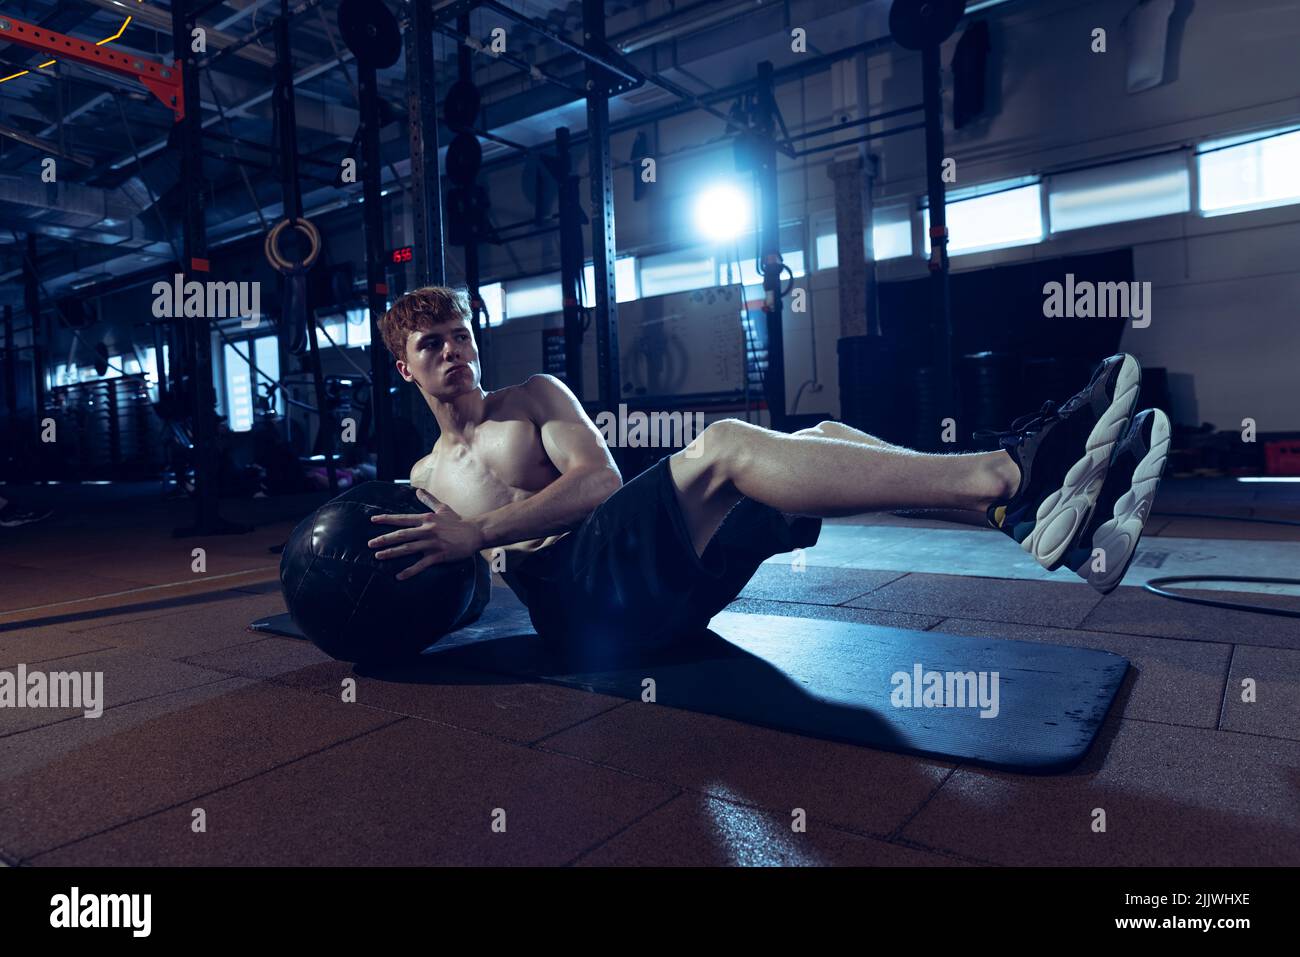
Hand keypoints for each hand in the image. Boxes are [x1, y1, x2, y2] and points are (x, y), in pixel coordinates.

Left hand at [367, 491, 484, 578]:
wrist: (475, 532)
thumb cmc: (459, 521)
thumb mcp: (443, 508)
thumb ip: (429, 500)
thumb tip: (418, 490)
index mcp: (426, 519)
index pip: (403, 519)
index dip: (387, 519)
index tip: (373, 520)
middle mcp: (427, 530)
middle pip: (402, 535)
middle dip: (384, 539)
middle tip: (370, 544)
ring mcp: (433, 543)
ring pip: (408, 549)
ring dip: (392, 553)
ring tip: (378, 556)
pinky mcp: (439, 555)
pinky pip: (422, 564)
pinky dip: (410, 571)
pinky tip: (399, 576)